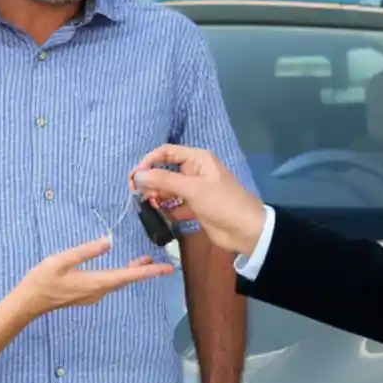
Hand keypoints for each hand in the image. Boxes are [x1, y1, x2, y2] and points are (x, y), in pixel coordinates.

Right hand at [18, 236, 173, 315]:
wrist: (29, 302)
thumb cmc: (42, 279)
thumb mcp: (62, 260)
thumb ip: (86, 251)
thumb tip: (108, 242)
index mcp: (95, 282)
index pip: (127, 276)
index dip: (148, 272)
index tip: (166, 269)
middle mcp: (98, 291)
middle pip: (126, 280)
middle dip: (145, 272)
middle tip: (163, 264)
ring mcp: (92, 295)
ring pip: (118, 282)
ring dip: (132, 273)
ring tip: (145, 261)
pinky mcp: (86, 294)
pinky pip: (109, 284)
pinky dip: (120, 275)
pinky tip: (122, 268)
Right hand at [129, 144, 266, 255]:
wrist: (246, 230)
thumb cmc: (222, 203)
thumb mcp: (193, 189)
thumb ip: (164, 181)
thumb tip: (138, 175)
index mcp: (197, 159)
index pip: (166, 152)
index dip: (149, 161)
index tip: (135, 176)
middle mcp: (195, 171)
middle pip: (165, 170)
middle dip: (151, 180)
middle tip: (137, 194)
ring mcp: (195, 190)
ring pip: (168, 188)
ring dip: (157, 195)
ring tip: (151, 205)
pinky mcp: (195, 207)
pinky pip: (175, 204)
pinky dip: (167, 208)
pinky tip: (161, 214)